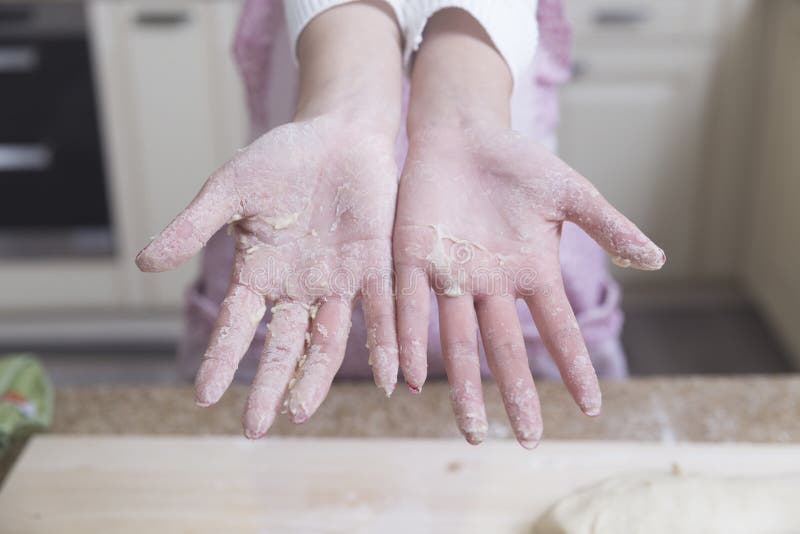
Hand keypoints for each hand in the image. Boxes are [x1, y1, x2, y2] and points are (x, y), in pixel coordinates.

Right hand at [136, 116, 398, 436]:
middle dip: (270, 386)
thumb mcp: (230, 189)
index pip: (236, 326)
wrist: (337, 134)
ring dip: (317, 377)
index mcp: (260, 272)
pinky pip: (381, 312)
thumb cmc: (280, 158)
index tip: (203, 398)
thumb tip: (143, 263)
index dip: (220, 360)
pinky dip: (386, 344)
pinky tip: (390, 379)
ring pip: (329, 340)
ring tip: (301, 412)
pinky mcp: (375, 267)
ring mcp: (338, 281)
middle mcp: (298, 287)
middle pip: (284, 345)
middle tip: (255, 429)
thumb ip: (193, 226)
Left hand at [393, 124, 664, 447]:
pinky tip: (411, 380)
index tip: (592, 410)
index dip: (574, 367)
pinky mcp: (413, 260)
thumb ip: (606, 226)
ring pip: (457, 342)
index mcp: (531, 272)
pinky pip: (410, 307)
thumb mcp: (568, 192)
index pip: (558, 329)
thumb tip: (658, 260)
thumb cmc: (518, 163)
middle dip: (518, 394)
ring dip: (464, 387)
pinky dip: (410, 341)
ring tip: (472, 432)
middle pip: (506, 349)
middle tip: (529, 442)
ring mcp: (451, 276)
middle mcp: (492, 285)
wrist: (463, 134)